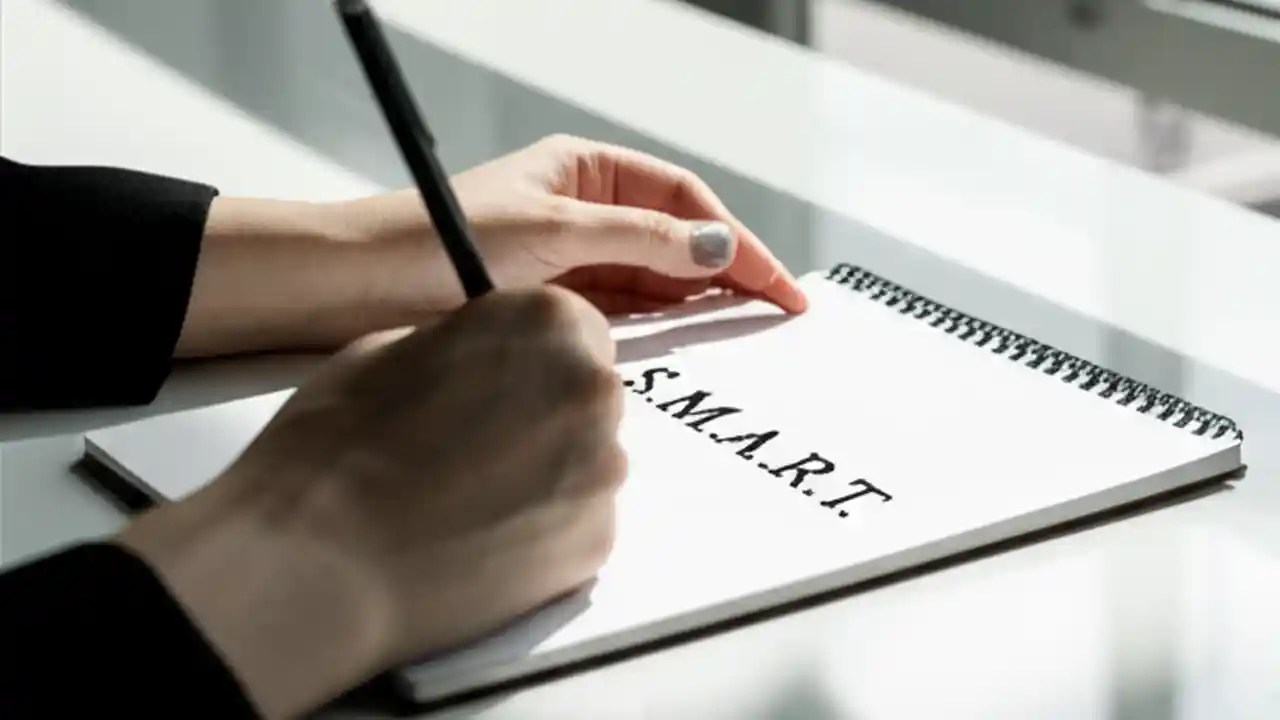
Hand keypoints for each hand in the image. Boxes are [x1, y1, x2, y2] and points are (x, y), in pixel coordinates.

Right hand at [118, 286, 624, 717]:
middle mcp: (592, 391)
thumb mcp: (388, 350)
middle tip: (475, 448)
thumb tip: (480, 365)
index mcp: (546, 323)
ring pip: (586, 465)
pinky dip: (540, 533)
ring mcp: (603, 473)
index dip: (531, 359)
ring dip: (545, 476)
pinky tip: (479, 542)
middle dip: (543, 416)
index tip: (501, 384)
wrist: (318, 563)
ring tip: (469, 501)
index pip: (571, 329)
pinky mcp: (595, 546)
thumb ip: (462, 349)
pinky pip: (576, 527)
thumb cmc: (335, 444)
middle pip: (585, 398)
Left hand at [342, 134, 807, 314]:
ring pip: (652, 278)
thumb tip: (719, 246)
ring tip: (743, 333)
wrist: (357, 284)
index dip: (734, 238)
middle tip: (776, 314)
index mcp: (584, 171)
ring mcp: (569, 257)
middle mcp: (582, 210)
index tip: (774, 281)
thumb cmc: (438, 238)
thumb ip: (642, 240)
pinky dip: (655, 326)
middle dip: (726, 271)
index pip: (682, 199)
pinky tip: (683, 344)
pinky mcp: (551, 300)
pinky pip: (620, 311)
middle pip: (675, 238)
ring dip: (695, 303)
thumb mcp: (554, 232)